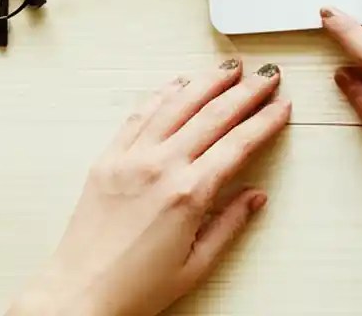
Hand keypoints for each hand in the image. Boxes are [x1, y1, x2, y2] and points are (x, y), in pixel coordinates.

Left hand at [8, 61, 291, 315]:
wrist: (79, 293)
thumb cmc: (136, 288)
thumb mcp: (196, 264)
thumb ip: (229, 224)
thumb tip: (255, 197)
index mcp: (188, 194)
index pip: (238, 144)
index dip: (265, 122)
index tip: (282, 107)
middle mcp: (160, 167)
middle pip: (213, 115)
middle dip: (245, 92)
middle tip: (267, 76)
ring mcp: (131, 158)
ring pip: (176, 105)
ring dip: (207, 82)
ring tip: (230, 69)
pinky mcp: (107, 159)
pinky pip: (138, 115)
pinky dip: (162, 95)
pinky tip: (179, 84)